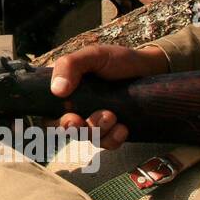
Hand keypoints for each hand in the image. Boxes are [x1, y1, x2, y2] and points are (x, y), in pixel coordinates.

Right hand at [47, 44, 170, 150]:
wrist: (151, 69)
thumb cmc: (119, 59)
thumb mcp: (93, 55)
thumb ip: (70, 65)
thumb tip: (56, 90)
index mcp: (66, 89)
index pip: (47, 110)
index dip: (52, 121)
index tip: (68, 118)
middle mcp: (77, 106)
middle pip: (64, 128)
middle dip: (73, 129)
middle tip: (81, 121)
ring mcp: (94, 119)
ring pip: (86, 136)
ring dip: (96, 130)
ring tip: (112, 116)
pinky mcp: (113, 130)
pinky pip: (106, 143)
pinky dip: (113, 139)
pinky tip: (123, 128)